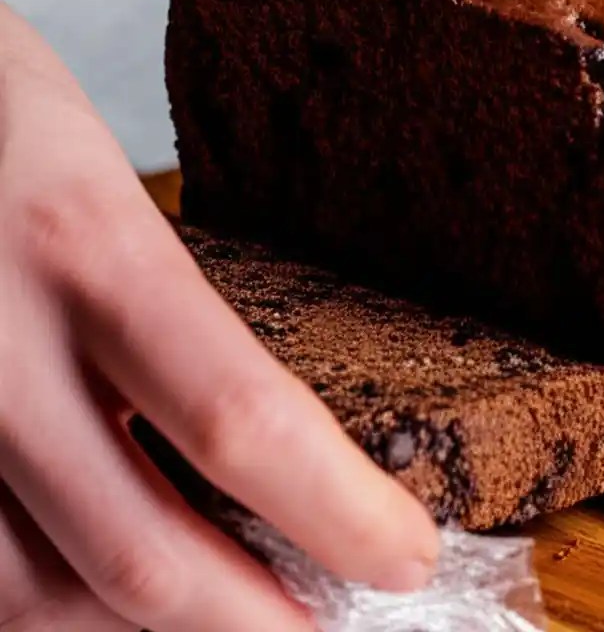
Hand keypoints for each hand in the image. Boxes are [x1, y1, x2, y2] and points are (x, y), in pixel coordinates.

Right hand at [0, 3, 438, 630]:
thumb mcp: (107, 175)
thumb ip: (175, 306)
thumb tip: (270, 442)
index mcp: (87, 244)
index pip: (244, 422)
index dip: (341, 517)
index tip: (408, 557)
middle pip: (142, 554)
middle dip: (256, 624)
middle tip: (325, 630)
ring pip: (34, 599)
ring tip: (230, 617)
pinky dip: (46, 610)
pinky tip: (107, 598)